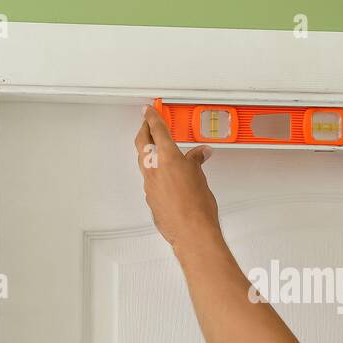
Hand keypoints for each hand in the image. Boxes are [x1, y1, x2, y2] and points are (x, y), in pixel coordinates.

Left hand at [134, 104, 220, 248]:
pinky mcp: (150, 197)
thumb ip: (196, 161)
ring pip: (143, 160)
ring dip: (147, 150)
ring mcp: (149, 184)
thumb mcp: (200, 176)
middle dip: (144, 130)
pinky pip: (149, 179)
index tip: (149, 110)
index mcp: (167, 157)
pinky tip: (163, 174)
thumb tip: (200, 154)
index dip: (152, 117)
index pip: (157, 130)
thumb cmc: (197, 206)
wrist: (191, 231)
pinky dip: (154, 171)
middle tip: (146, 123)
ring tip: (154, 147)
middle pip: (142, 143)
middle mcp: (154, 168)